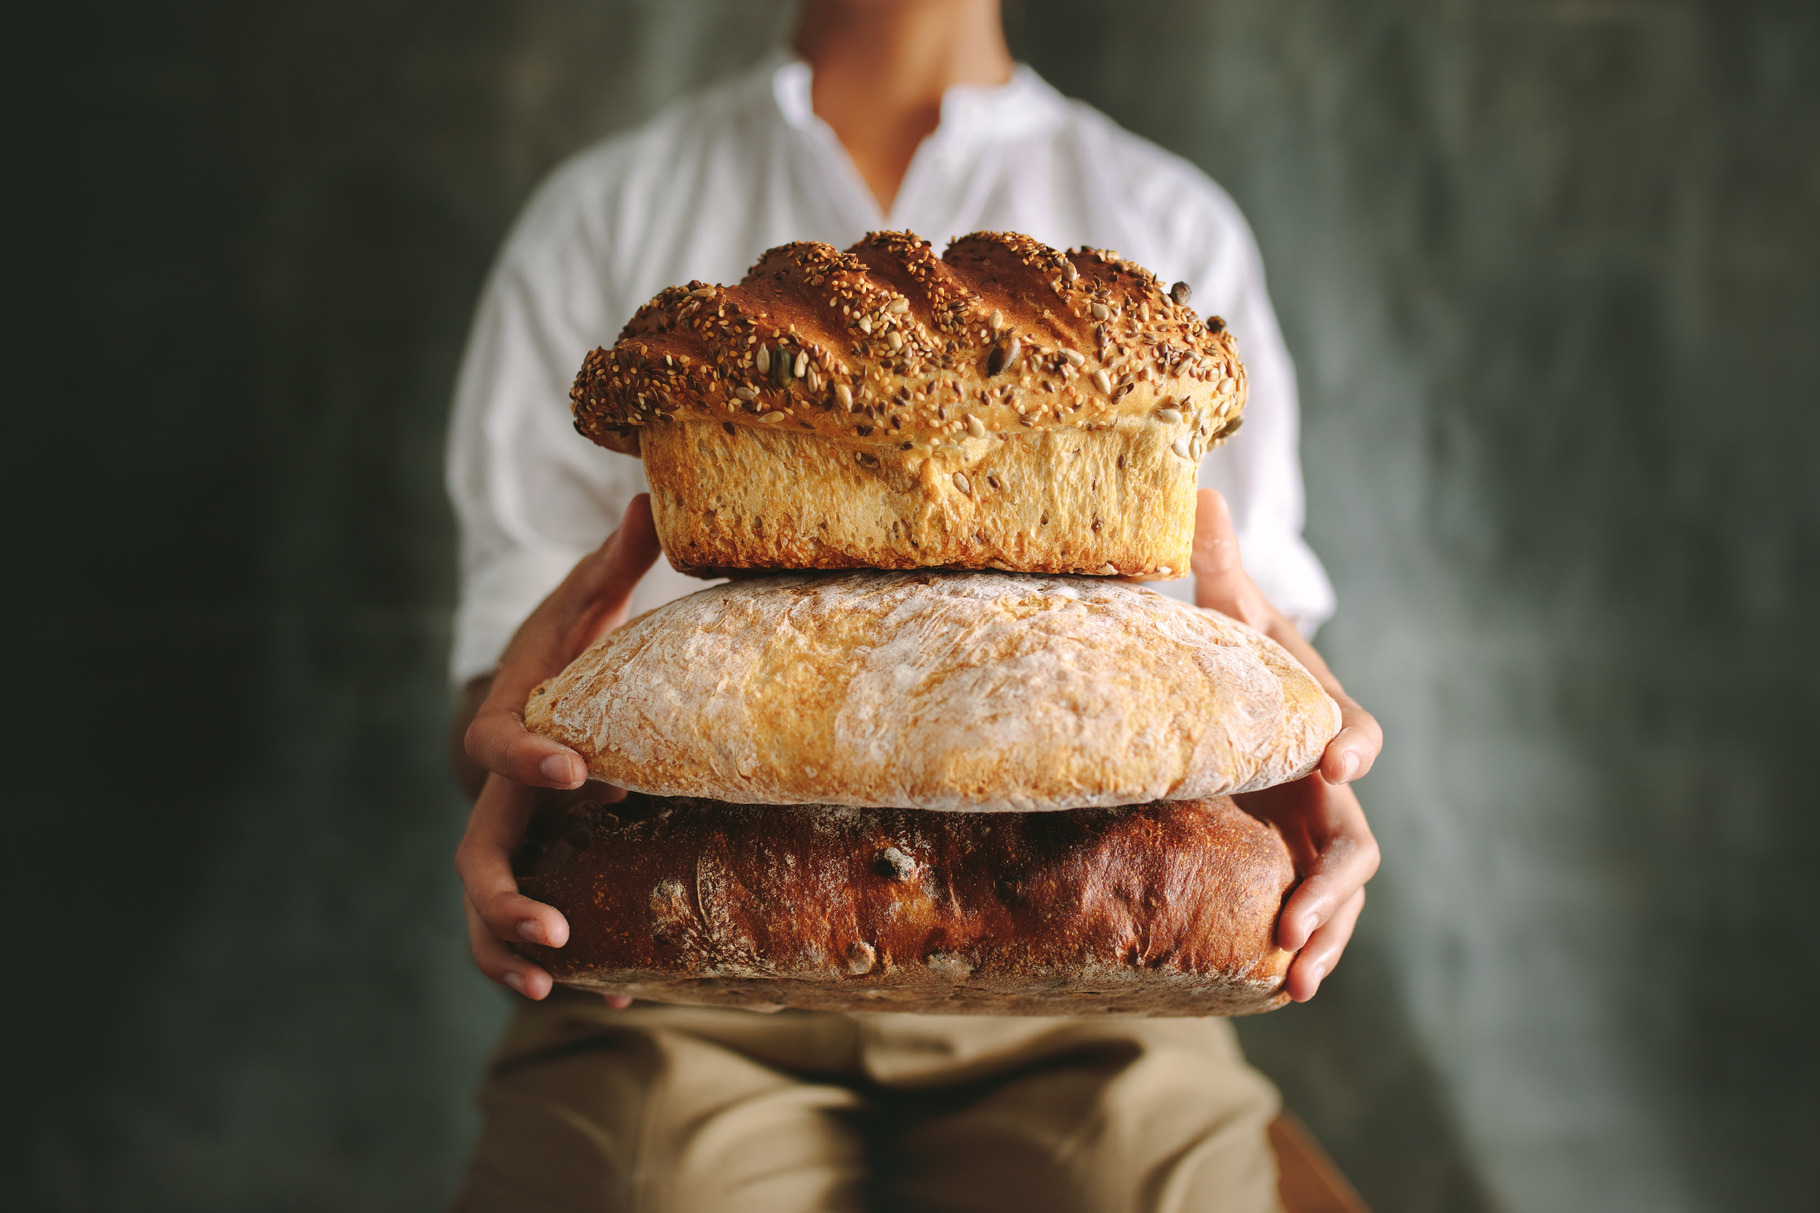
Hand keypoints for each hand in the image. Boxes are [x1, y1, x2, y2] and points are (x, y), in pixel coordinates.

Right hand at [455, 495, 659, 1002]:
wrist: (539, 695)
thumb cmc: (567, 650)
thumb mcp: (588, 604)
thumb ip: (615, 562)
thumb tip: (647, 496)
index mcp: (508, 726)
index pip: (499, 745)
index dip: (530, 758)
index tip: (580, 770)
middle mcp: (499, 795)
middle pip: (477, 853)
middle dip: (503, 896)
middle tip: (551, 925)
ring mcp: (513, 840)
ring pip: (487, 907)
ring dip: (510, 951)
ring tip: (555, 984)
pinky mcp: (539, 870)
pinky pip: (533, 929)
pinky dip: (571, 967)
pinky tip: (623, 995)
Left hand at [1190, 489, 1382, 1000]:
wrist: (1249, 695)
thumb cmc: (1238, 649)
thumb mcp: (1227, 607)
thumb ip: (1215, 561)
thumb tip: (1197, 489)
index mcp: (1322, 714)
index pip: (1351, 730)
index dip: (1348, 743)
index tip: (1337, 760)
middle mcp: (1330, 780)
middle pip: (1353, 838)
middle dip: (1332, 882)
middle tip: (1297, 919)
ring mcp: (1315, 829)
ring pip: (1338, 892)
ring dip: (1324, 937)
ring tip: (1293, 981)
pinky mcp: (1291, 862)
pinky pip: (1310, 910)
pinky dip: (1306, 947)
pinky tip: (1278, 987)